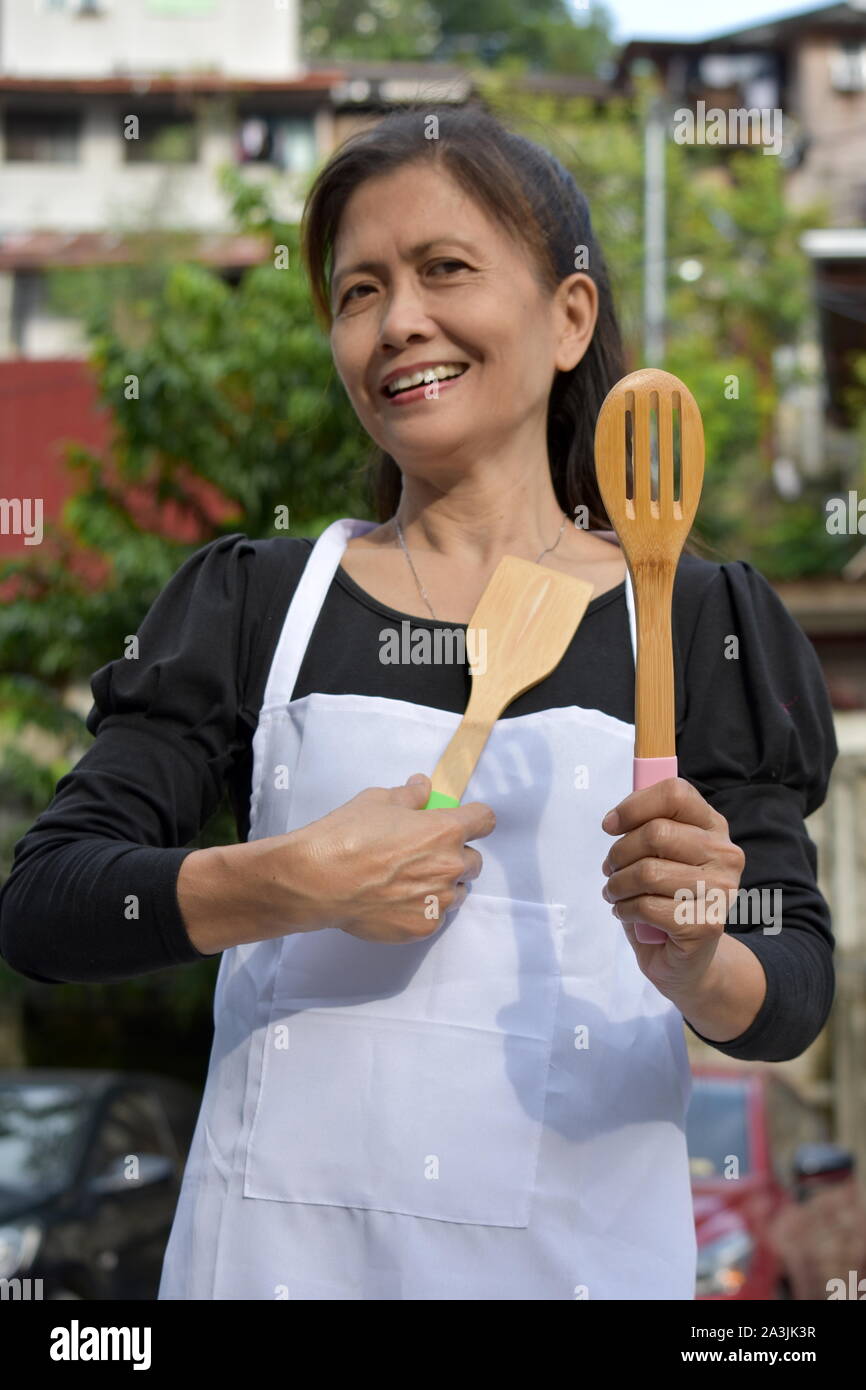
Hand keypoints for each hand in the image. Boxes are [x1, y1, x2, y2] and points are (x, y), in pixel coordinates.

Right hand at [289, 773, 495, 943]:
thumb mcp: (377, 801)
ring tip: (409, 881)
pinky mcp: (423, 926)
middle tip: (425, 855)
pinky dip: (423, 908)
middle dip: (455, 855)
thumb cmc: (346, 836)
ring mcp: (438, 900)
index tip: (464, 822)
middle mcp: (449, 866)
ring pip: (458, 891)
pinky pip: (436, 916)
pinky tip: (396, 901)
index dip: (474, 819)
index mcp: (445, 830)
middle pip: (474, 861)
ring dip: (443, 884)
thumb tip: (422, 787)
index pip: (485, 821)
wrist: (318, 881)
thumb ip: (409, 795)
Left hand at [600, 776, 745, 999]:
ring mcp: (721, 890)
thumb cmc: (667, 899)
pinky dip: (624, 909)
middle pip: (656, 833)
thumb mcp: (659, 855)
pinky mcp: (706, 924)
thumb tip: (615, 820)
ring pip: (647, 872)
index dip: (635, 805)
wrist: (689, 960)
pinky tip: (626, 912)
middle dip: (619, 853)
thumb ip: (646, 829)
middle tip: (610, 869)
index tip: (610, 825)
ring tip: (615, 893)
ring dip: (617, 885)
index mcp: (713, 826)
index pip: (676, 793)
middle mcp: (725, 854)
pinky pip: (646, 906)